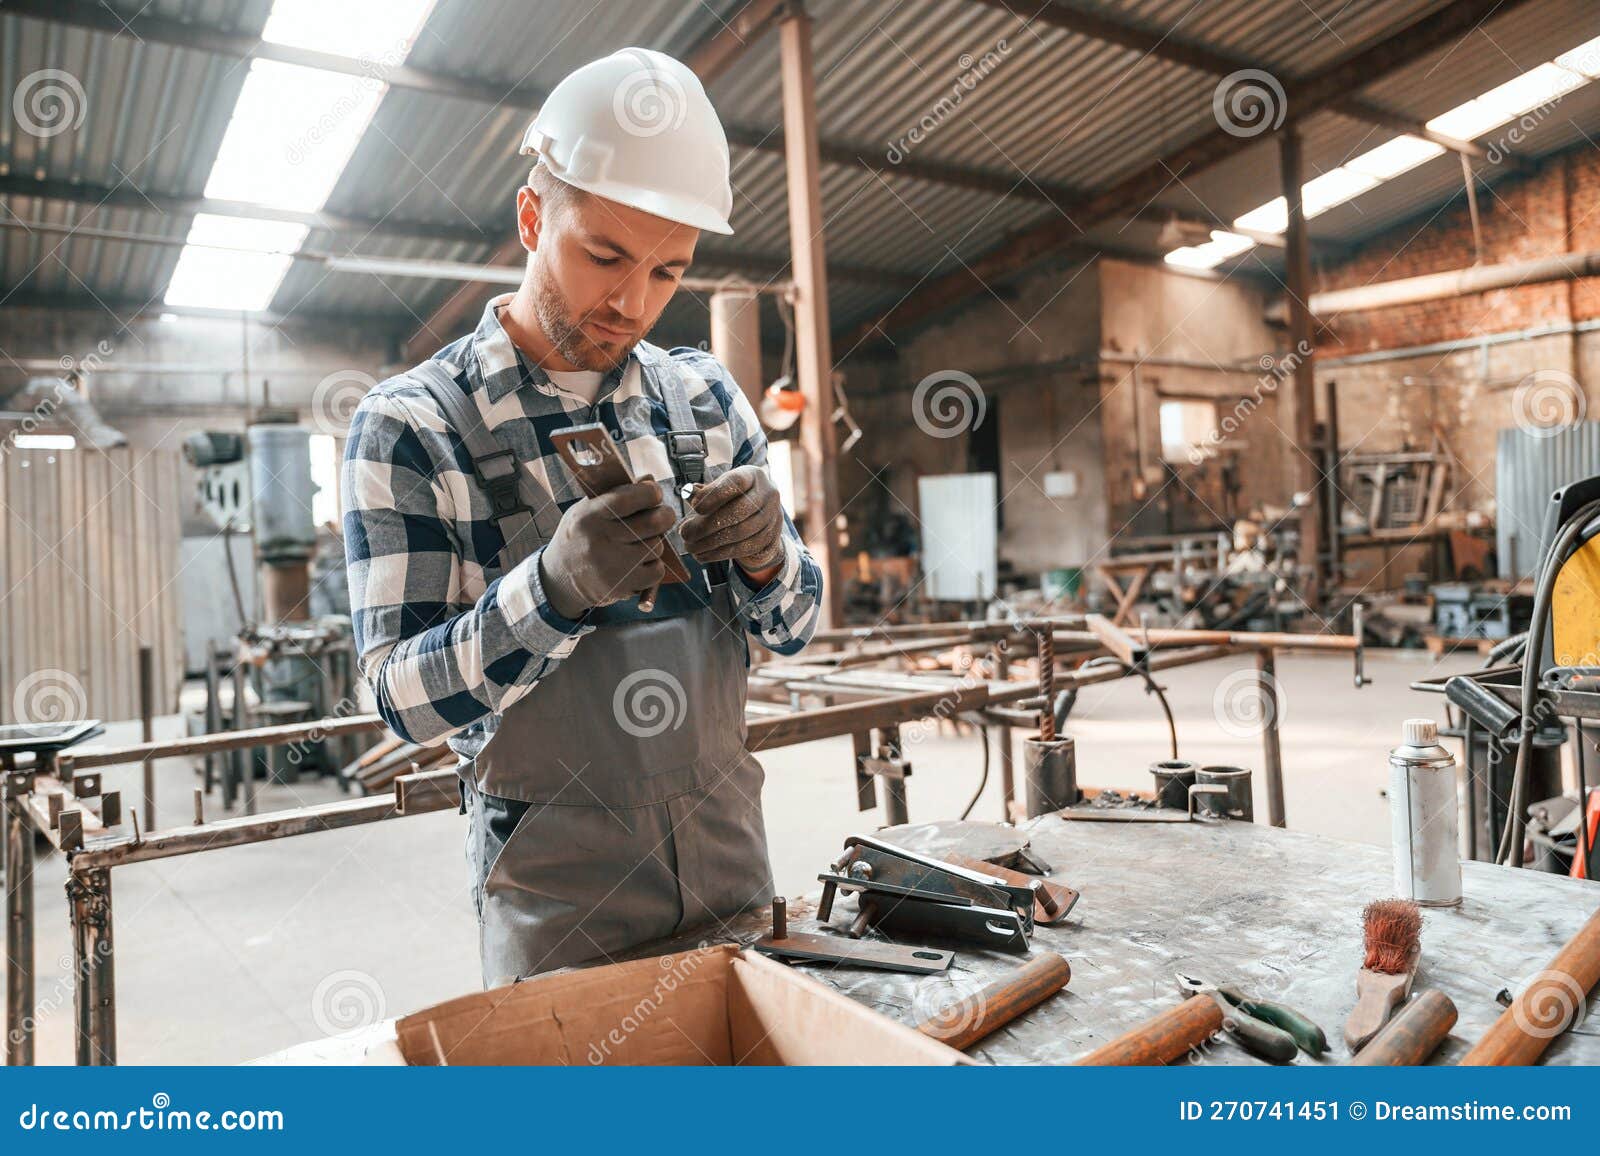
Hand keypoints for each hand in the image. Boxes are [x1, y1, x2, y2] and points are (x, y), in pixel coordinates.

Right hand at [537, 480, 673, 618]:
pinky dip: (653, 565)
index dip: (649, 492)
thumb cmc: (579, 537)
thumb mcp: (587, 510)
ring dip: (654, 542)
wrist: (560, 578)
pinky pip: (657, 571)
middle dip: (665, 515)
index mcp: (590, 516)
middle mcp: (601, 541)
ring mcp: (613, 566)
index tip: (655, 492)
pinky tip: (640, 562)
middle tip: (664, 515)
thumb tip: (650, 480)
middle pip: (653, 523)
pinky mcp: (623, 587)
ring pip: (657, 547)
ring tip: (640, 542)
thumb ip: (616, 494)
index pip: (628, 498)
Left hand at [680, 465, 783, 572]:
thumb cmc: (734, 495)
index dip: (714, 495)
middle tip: (685, 533)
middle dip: (707, 525)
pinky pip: (743, 548)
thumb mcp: (722, 486)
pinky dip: (719, 554)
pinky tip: (702, 555)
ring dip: (710, 543)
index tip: (693, 506)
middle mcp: (767, 495)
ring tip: (690, 546)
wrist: (762, 510)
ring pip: (739, 533)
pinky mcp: (769, 537)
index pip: (735, 483)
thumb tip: (688, 493)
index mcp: (753, 476)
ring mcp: (771, 517)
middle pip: (738, 512)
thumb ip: (705, 490)